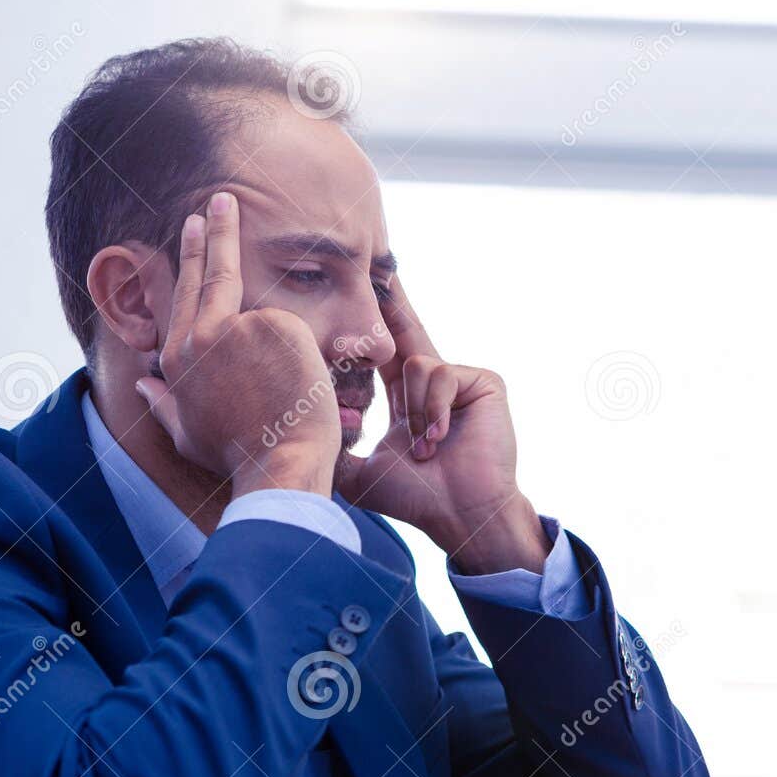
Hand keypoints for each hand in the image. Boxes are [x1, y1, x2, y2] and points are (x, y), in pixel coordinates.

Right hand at [135, 194, 338, 497]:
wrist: (279, 463)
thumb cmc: (239, 456)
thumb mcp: (189, 434)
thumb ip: (164, 404)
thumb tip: (141, 384)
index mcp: (177, 357)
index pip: (184, 294)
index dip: (187, 258)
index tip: (193, 228)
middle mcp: (200, 335)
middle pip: (210, 271)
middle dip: (215, 230)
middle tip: (222, 198)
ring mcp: (238, 326)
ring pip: (267, 318)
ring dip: (283, 345)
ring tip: (289, 382)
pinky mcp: (276, 324)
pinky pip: (295, 332)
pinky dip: (304, 354)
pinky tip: (302, 385)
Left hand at [336, 279, 549, 574]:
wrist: (461, 514)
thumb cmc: (416, 499)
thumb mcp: (358, 471)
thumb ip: (333, 448)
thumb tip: (291, 439)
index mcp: (409, 400)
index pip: (384, 354)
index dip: (372, 325)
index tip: (360, 292)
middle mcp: (435, 384)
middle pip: (406, 331)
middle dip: (393, 300)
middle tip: (379, 262)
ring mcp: (463, 380)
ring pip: (416, 364)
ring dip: (416, 411)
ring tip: (425, 448)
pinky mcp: (485, 381)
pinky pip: (441, 373)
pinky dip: (435, 408)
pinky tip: (441, 437)